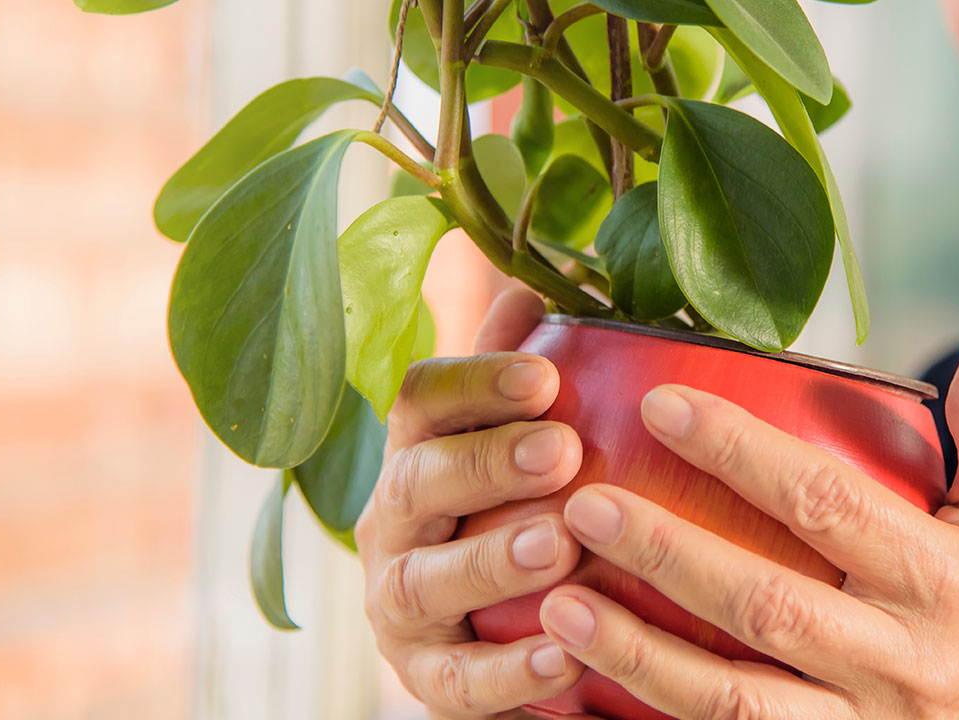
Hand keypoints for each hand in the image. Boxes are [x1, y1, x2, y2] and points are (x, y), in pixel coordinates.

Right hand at [353, 289, 597, 719]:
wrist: (482, 633)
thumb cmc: (509, 508)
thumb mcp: (514, 434)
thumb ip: (523, 363)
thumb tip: (549, 278)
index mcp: (418, 449)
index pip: (423, 399)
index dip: (477, 381)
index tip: (545, 375)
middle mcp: (392, 521)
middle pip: (419, 480)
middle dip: (488, 463)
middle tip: (564, 450)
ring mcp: (399, 604)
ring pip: (428, 580)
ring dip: (492, 561)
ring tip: (561, 547)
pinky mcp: (425, 680)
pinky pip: (458, 681)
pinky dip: (509, 671)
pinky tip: (567, 655)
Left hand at [533, 344, 958, 719]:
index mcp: (939, 580)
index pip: (826, 503)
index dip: (741, 452)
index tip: (662, 403)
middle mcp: (897, 658)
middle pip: (764, 605)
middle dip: (668, 555)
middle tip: (584, 504)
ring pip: (736, 701)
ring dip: (641, 656)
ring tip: (562, 604)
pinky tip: (595, 690)